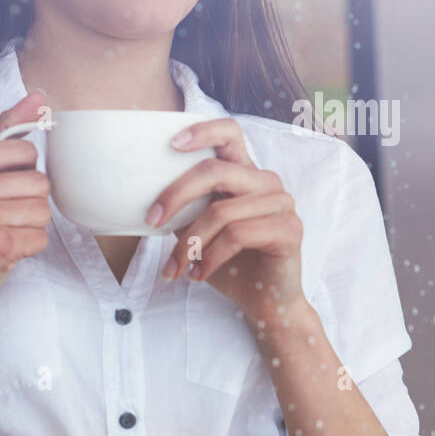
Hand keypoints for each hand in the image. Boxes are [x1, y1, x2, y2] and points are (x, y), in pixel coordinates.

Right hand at [0, 92, 51, 314]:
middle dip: (28, 203)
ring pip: (44, 211)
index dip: (20, 175)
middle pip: (41, 183)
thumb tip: (41, 97)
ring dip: (29, 227)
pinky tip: (2, 252)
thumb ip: (8, 131)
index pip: (28, 152)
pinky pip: (40, 238)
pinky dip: (27, 249)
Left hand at [151, 118, 304, 324]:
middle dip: (177, 194)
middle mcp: (266, 182)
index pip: (230, 133)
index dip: (202, 131)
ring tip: (175, 267)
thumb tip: (144, 198)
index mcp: (245, 174)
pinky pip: (239, 235)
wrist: (265, 304)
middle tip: (152, 220)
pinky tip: (198, 274)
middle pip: (216, 170)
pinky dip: (210, 257)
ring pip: (222, 211)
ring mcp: (282, 203)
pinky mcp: (289, 229)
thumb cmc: (230, 264)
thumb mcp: (200, 230)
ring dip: (190, 244)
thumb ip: (186, 208)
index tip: (171, 145)